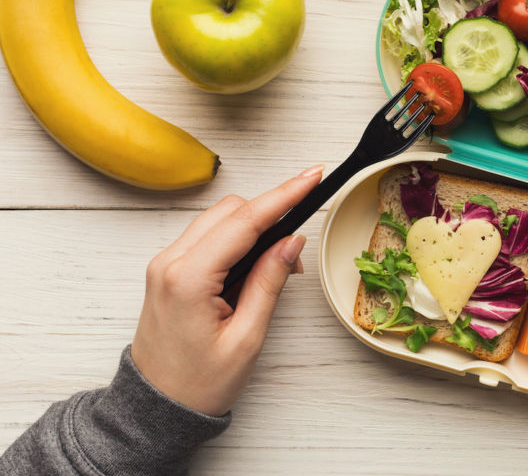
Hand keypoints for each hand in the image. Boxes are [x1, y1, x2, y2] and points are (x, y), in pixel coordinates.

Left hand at [130, 165, 323, 415]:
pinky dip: (236, 239)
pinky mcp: (168, 270)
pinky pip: (207, 235)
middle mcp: (170, 262)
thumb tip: (292, 241)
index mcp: (188, 278)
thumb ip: (269, 281)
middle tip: (297, 253)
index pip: (245, 221)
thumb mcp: (247, 337)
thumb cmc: (199, 383)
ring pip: (219, 218)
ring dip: (254, 227)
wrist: (157, 407)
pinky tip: (254, 265)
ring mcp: (164, 264)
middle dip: (271, 215)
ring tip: (278, 266)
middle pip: (231, 210)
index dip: (284, 195)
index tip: (313, 176)